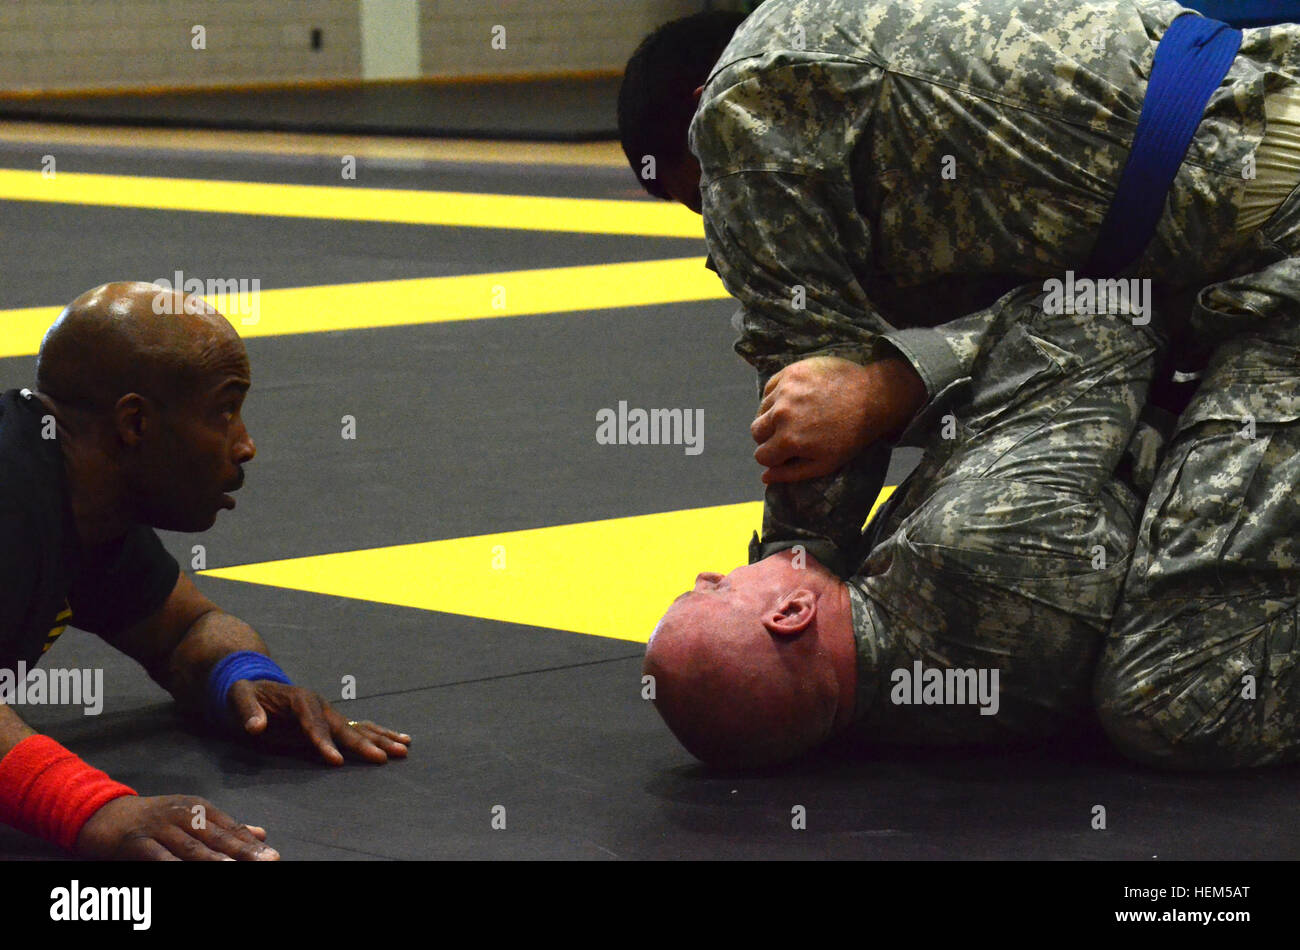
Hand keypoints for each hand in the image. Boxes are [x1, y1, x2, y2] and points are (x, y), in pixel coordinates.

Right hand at [75, 794, 277, 860]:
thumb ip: (225, 828)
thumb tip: (261, 834)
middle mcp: (183, 814)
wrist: (103, 813)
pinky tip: (185, 872)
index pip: (230, 828)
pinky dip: (172, 864)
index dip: (250, 844)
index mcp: (199, 808)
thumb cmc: (154, 819)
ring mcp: (160, 827)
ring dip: (213, 860)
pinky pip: (158, 856)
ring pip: (191, 847)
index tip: (271, 856)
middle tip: (266, 861)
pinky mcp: (137, 842)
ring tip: (233, 868)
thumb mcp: (191, 816)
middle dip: (242, 851)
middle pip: (216, 837)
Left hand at [228, 680, 411, 764]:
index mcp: (301, 699)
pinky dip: (380, 735)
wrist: (258, 686)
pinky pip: (360, 729)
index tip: (336, 761)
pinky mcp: (332, 722)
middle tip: (381, 759)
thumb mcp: (239, 697)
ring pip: (359, 728)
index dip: (324, 741)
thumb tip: (255, 727)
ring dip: (381, 739)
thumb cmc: (247, 694)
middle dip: (363, 744)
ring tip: (404, 749)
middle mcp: (321, 705)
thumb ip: (247, 711)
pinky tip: (401, 740)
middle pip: (344, 727)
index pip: (313, 723)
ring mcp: (329, 713)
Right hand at [751, 355, 926, 483]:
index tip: (785, 453)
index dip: (773, 458)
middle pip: (756, 431)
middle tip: (790, 433)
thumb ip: (791, 473)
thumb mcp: (824, 464)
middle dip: (769, 437)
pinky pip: (770, 388)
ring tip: (796, 415)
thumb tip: (764, 478)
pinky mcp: (790, 372)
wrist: (872, 397)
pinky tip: (795, 399)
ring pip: (762, 409)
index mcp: (789, 440)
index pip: (760, 455)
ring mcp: (785, 390)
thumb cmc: (850, 435)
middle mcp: (781, 414)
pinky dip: (777, 396)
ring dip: (773, 415)